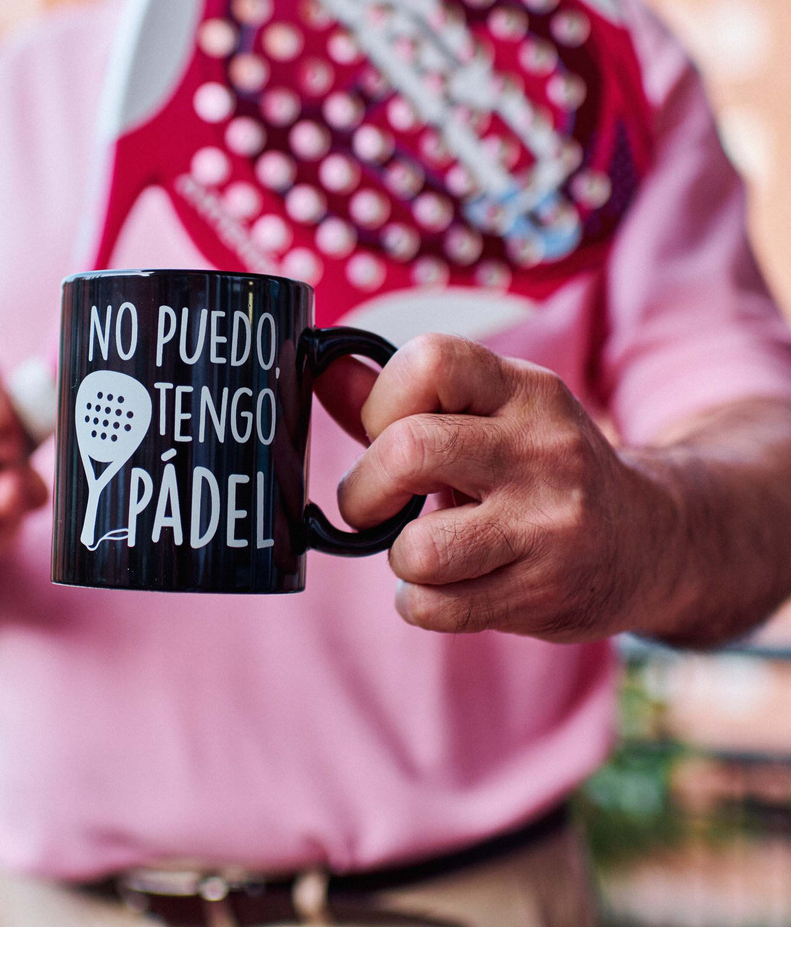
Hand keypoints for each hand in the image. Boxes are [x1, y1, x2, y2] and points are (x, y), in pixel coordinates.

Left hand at [331, 334, 677, 641]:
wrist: (649, 542)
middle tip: (371, 505)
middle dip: (363, 489)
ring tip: (424, 550)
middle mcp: (543, 448)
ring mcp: (548, 524)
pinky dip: (420, 602)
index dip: (382, 401)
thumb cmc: (538, 471)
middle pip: (409, 451)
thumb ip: (403, 397)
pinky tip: (450, 586)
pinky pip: (435, 607)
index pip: (430, 359)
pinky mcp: (546, 592)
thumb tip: (319, 370)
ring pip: (418, 548)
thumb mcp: (490, 414)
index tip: (383, 432)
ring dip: (398, 557)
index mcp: (524, 389)